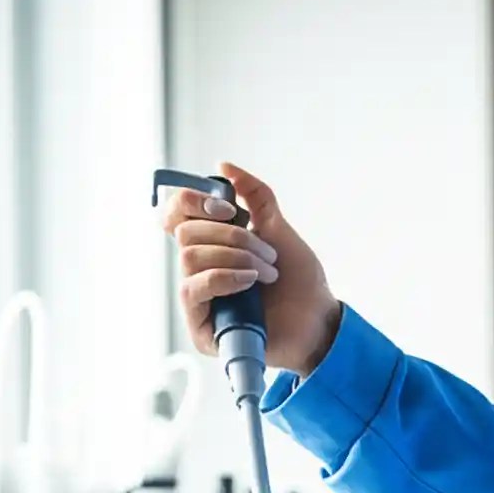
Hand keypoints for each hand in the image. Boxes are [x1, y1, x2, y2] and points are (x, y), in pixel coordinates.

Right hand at [161, 161, 341, 376]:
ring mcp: (198, 299)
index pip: (176, 215)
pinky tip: (248, 282)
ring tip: (266, 272)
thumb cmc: (299, 281)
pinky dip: (223, 277)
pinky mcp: (199, 327)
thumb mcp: (278, 229)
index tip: (226, 207)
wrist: (318, 319)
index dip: (190, 202)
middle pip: (185, 233)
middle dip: (232, 236)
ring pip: (189, 258)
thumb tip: (224, 165)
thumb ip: (255, 196)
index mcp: (211, 245)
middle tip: (267, 253)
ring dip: (235, 257)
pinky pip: (192, 290)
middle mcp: (198, 270)